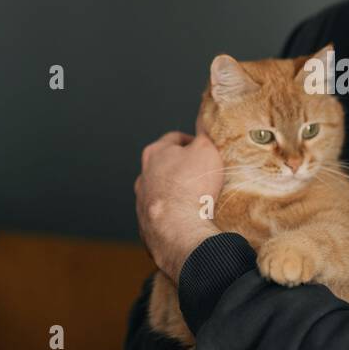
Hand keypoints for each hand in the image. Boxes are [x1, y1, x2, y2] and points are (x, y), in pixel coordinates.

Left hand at [134, 127, 224, 283]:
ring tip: (199, 200)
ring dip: (177, 193)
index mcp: (154, 153)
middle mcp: (143, 176)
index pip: (175, 139)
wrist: (178, 230)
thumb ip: (204, 132)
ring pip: (162, 192)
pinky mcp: (147, 226)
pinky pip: (163, 216)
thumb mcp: (206, 148)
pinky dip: (175, 215)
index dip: (193, 141)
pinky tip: (190, 219)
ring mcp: (142, 203)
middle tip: (204, 174)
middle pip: (165, 166)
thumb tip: (204, 119)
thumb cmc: (191, 186)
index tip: (205, 148)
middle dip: (184, 168)